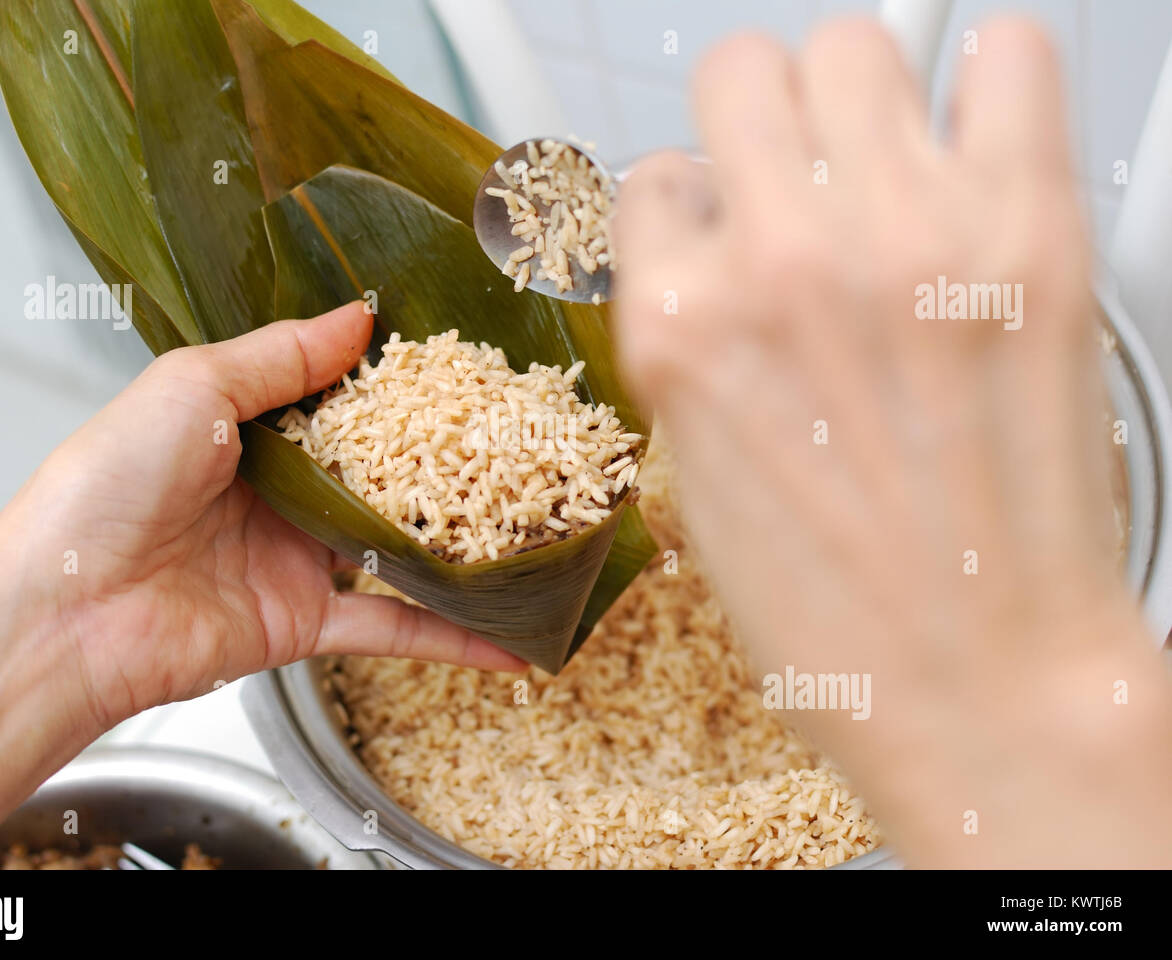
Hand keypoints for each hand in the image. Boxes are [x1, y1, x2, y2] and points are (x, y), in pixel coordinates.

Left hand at [18, 301, 522, 728]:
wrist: (61, 610)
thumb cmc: (107, 483)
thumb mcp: (194, 384)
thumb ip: (282, 355)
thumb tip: (358, 314)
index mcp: (250, 429)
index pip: (347, 402)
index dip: (404, 388)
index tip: (472, 368)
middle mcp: (281, 494)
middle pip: (383, 476)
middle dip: (450, 466)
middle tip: (526, 445)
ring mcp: (296, 562)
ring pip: (399, 552)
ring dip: (464, 550)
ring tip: (540, 536)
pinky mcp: (304, 626)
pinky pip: (391, 631)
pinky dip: (451, 641)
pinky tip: (511, 645)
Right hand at [614, 17, 1171, 865]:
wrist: (978, 685)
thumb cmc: (839, 616)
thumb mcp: (698, 474)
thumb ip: (693, 333)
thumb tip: (707, 246)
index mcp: (677, 326)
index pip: (655, 177)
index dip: (695, 210)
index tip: (729, 234)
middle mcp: (778, 262)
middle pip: (744, 73)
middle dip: (763, 128)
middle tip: (803, 182)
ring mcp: (905, 234)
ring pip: (852, 46)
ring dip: (860, 103)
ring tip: (890, 171)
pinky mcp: (1029, 231)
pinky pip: (1005, 56)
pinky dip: (991, 86)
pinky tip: (978, 153)